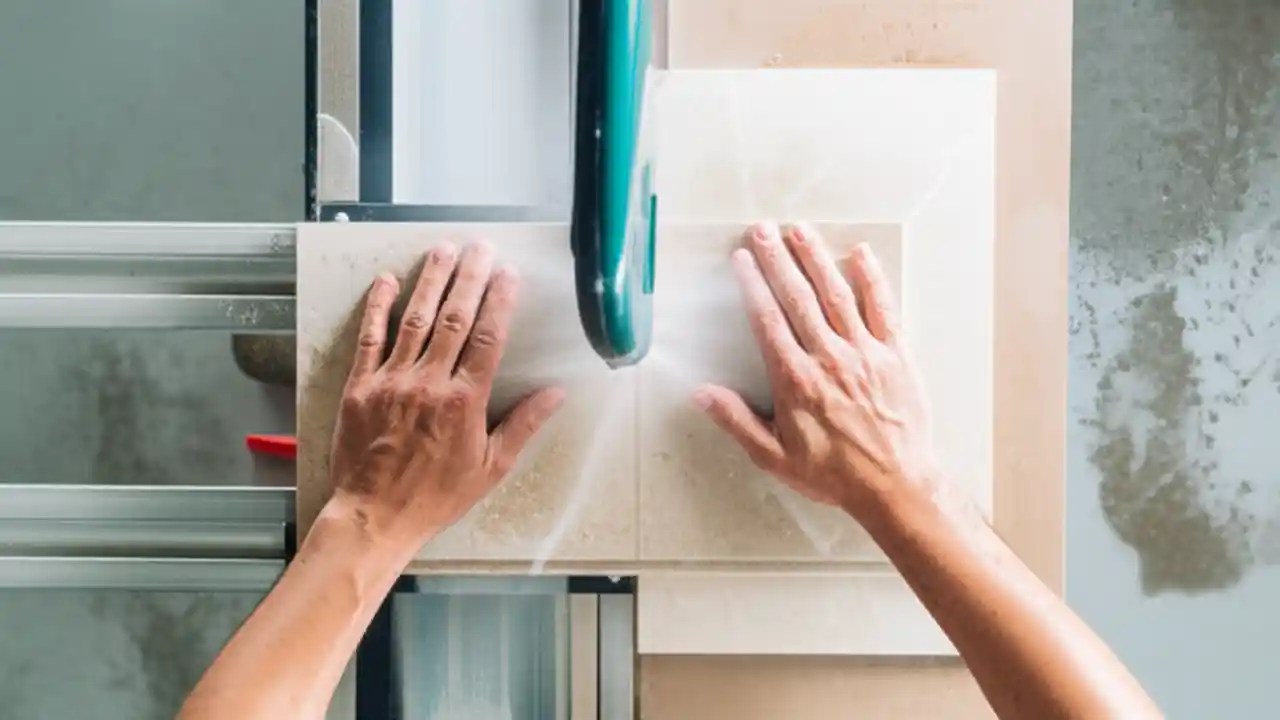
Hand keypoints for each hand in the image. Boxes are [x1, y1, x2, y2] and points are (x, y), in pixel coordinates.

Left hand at [323, 242, 564, 552]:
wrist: (376, 516)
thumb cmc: (436, 497)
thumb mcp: (491, 468)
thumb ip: (523, 425)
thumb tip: (556, 394)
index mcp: (464, 401)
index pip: (488, 338)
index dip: (500, 301)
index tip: (509, 273)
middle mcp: (429, 383)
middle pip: (453, 317)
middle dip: (469, 277)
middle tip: (480, 246)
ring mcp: (392, 381)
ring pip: (415, 319)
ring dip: (430, 280)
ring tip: (443, 250)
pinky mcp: (360, 387)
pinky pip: (369, 338)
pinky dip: (378, 307)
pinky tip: (387, 280)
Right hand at [694, 223, 940, 520]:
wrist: (896, 486)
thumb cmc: (835, 476)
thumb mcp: (775, 456)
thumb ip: (737, 420)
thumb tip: (702, 393)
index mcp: (797, 381)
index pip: (767, 320)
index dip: (752, 285)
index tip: (741, 259)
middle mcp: (830, 358)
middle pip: (798, 298)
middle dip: (777, 260)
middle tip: (762, 230)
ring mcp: (866, 353)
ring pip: (837, 294)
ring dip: (816, 259)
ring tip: (800, 231)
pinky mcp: (897, 355)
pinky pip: (883, 308)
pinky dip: (872, 279)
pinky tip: (860, 255)